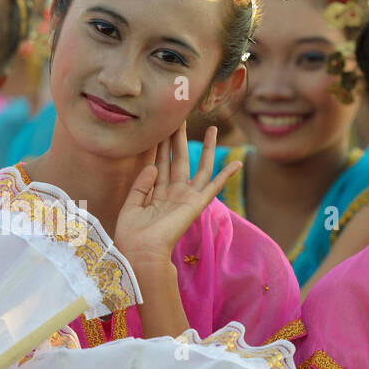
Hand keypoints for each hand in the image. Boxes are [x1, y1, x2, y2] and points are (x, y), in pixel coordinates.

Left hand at [114, 122, 240, 271]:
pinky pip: (214, 186)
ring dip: (207, 148)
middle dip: (180, 138)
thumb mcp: (131, 205)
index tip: (163, 125)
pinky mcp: (196, 204)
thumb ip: (141, 184)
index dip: (162, 144)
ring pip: (200, 167)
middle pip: (179, 159)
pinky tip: (237, 164)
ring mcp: (186, 197)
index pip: (161, 162)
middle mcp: (174, 192)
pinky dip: (226, 175)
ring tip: (213, 129)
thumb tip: (153, 165)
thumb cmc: (132, 234)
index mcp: (157, 192)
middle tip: (182, 116)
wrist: (141, 251)